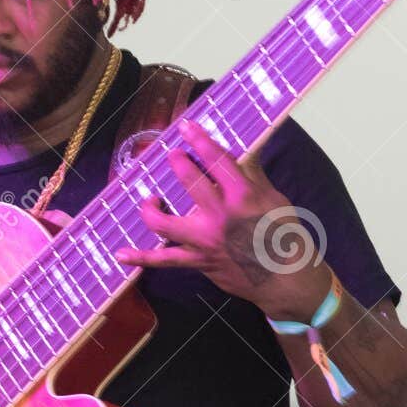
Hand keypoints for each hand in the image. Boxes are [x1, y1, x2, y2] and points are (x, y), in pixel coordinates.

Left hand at [115, 120, 330, 320]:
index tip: (186, 127)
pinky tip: (121, 254)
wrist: (285, 279)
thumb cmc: (285, 236)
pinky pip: (164, 261)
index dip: (199, 140)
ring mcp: (205, 241)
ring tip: (150, 198)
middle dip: (178, 164)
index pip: (217, 160)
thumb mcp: (274, 199)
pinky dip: (141, 257)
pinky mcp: (198, 261)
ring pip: (166, 223)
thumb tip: (241, 151)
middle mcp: (220, 217)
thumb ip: (252, 176)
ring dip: (151, 209)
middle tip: (172, 155)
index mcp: (243, 197)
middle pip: (190, 183)